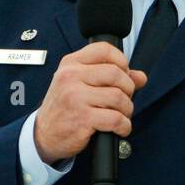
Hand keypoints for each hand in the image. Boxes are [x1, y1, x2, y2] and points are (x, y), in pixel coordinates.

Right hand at [34, 42, 147, 164]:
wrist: (43, 135)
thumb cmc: (64, 108)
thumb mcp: (80, 85)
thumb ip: (109, 78)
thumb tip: (140, 77)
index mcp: (70, 64)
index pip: (104, 49)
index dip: (121, 61)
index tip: (124, 74)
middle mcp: (71, 77)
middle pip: (116, 73)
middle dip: (128, 89)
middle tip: (123, 99)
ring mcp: (75, 97)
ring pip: (118, 97)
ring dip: (127, 109)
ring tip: (121, 115)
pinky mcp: (82, 118)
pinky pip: (116, 119)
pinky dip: (124, 126)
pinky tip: (120, 128)